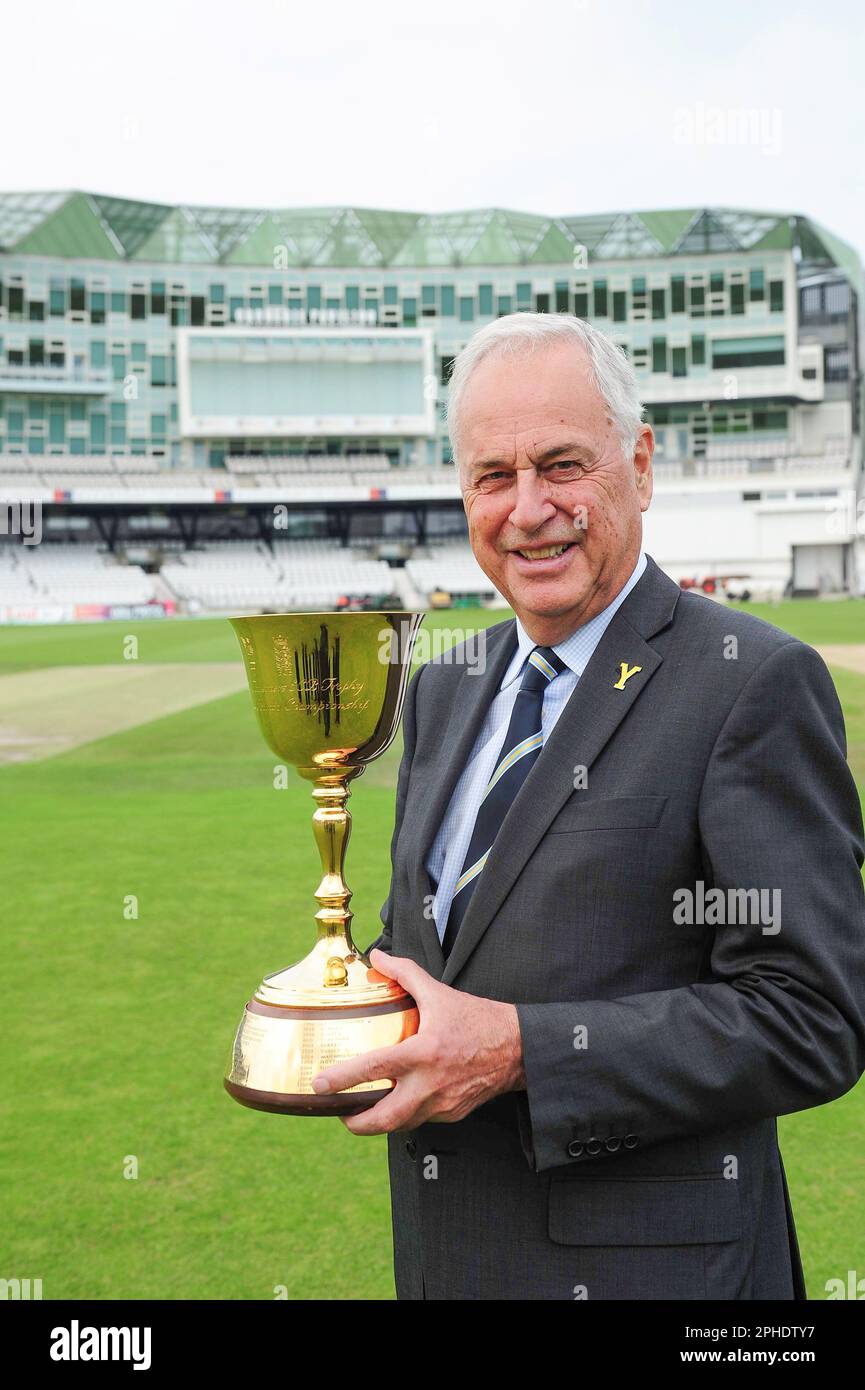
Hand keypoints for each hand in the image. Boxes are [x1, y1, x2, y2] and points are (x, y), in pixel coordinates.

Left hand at [310, 949, 524, 1134]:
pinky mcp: (452, 1114)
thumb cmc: (478, 1019)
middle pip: (384, 1118)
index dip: (343, 1079)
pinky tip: (398, 1101)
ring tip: (361, 1111)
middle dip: (355, 1123)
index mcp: (424, 1052)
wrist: (518, 1048)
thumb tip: (378, 957)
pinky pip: (421, 1119)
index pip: (375, 1069)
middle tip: (338, 1113)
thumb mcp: (439, 992)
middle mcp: (430, 1084)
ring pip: (401, 1124)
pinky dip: (405, 1114)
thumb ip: (405, 973)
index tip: (320, 1084)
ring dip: (378, 1121)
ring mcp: (442, 1104)